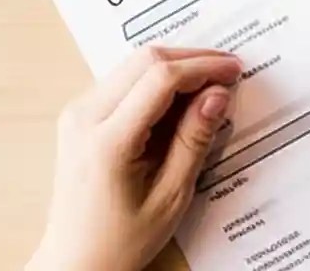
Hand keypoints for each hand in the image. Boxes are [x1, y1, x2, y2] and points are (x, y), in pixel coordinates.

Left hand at [27, 46, 241, 270]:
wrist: (75, 260)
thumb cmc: (120, 240)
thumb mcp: (170, 197)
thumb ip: (194, 140)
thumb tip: (217, 95)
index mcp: (108, 142)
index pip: (160, 79)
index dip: (203, 67)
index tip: (233, 70)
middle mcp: (84, 118)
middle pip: (144, 60)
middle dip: (191, 59)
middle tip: (227, 71)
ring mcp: (77, 114)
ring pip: (133, 64)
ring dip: (174, 67)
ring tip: (209, 86)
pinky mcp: (80, 116)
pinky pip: (122, 80)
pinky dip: (156, 80)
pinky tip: (180, 98)